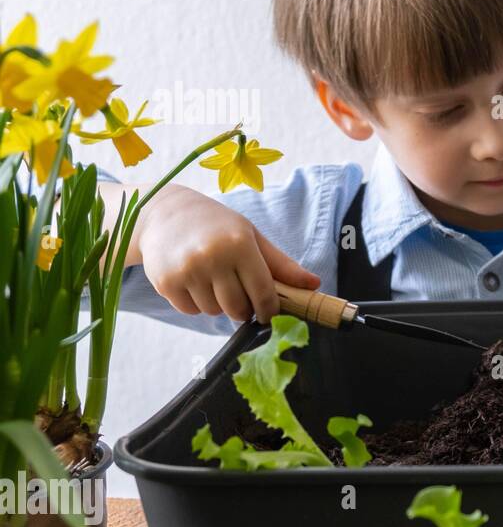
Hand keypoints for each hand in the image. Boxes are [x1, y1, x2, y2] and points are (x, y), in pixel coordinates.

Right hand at [137, 185, 320, 323]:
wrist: (163, 212)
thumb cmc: (217, 225)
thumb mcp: (251, 236)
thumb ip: (282, 264)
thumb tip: (314, 285)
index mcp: (239, 244)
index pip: (263, 293)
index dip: (269, 310)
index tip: (270, 313)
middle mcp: (212, 257)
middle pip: (238, 308)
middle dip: (244, 309)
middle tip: (241, 294)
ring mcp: (186, 271)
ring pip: (214, 312)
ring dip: (219, 305)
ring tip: (214, 280)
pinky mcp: (165, 282)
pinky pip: (191, 311)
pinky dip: (196, 304)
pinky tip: (194, 281)